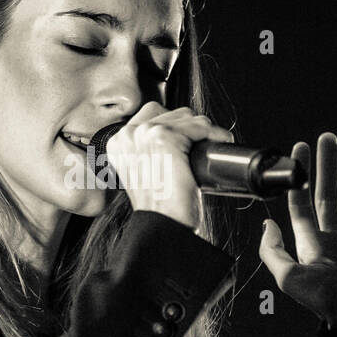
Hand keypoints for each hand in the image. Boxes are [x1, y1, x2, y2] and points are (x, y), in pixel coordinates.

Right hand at [105, 103, 233, 232]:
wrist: (162, 225)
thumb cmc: (159, 207)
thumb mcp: (144, 173)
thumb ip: (149, 152)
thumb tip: (178, 136)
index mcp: (118, 143)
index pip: (151, 114)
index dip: (175, 125)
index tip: (189, 139)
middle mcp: (128, 135)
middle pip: (170, 112)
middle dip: (190, 127)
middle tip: (202, 146)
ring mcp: (144, 134)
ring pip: (186, 117)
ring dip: (203, 130)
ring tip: (209, 146)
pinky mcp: (164, 138)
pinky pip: (198, 125)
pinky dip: (214, 133)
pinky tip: (219, 142)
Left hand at [259, 133, 336, 334]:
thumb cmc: (328, 306)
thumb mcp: (290, 277)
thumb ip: (273, 250)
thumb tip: (266, 223)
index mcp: (313, 245)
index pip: (302, 203)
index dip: (299, 176)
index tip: (299, 151)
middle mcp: (335, 243)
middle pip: (328, 197)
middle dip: (325, 167)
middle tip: (326, 139)